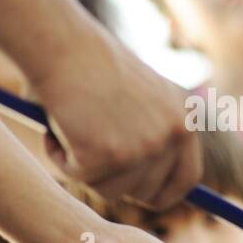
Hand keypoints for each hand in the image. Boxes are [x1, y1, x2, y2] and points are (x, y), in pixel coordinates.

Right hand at [31, 32, 202, 209]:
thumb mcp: (142, 98)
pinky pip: (77, 176)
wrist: (64, 43)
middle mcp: (170, 137)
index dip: (164, 193)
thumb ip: (152, 134)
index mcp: (185, 120)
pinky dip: (59, 156)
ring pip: (108, 189)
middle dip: (114, 180)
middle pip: (145, 191)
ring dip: (84, 167)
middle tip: (88, 150)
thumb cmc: (93, 64)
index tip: (144, 199)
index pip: (187, 178)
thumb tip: (147, 182)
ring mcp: (140, 150)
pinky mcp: (104, 158)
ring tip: (69, 127)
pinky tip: (55, 125)